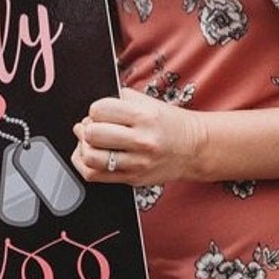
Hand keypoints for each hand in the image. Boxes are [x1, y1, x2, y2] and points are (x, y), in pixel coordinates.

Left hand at [71, 87, 203, 184]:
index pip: (99, 110)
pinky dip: (83, 164)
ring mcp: (137, 163)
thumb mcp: (149, 102)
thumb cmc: (170, 124)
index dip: (95, 110)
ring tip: (90, 142)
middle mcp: (141, 141)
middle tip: (93, 127)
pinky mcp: (132, 179)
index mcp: (144, 116)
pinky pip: (95, 176)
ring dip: (83, 147)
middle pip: (93, 134)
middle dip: (88, 128)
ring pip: (90, 158)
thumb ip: (120, 99)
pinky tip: (88, 156)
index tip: (100, 113)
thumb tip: (93, 110)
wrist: (195, 148)